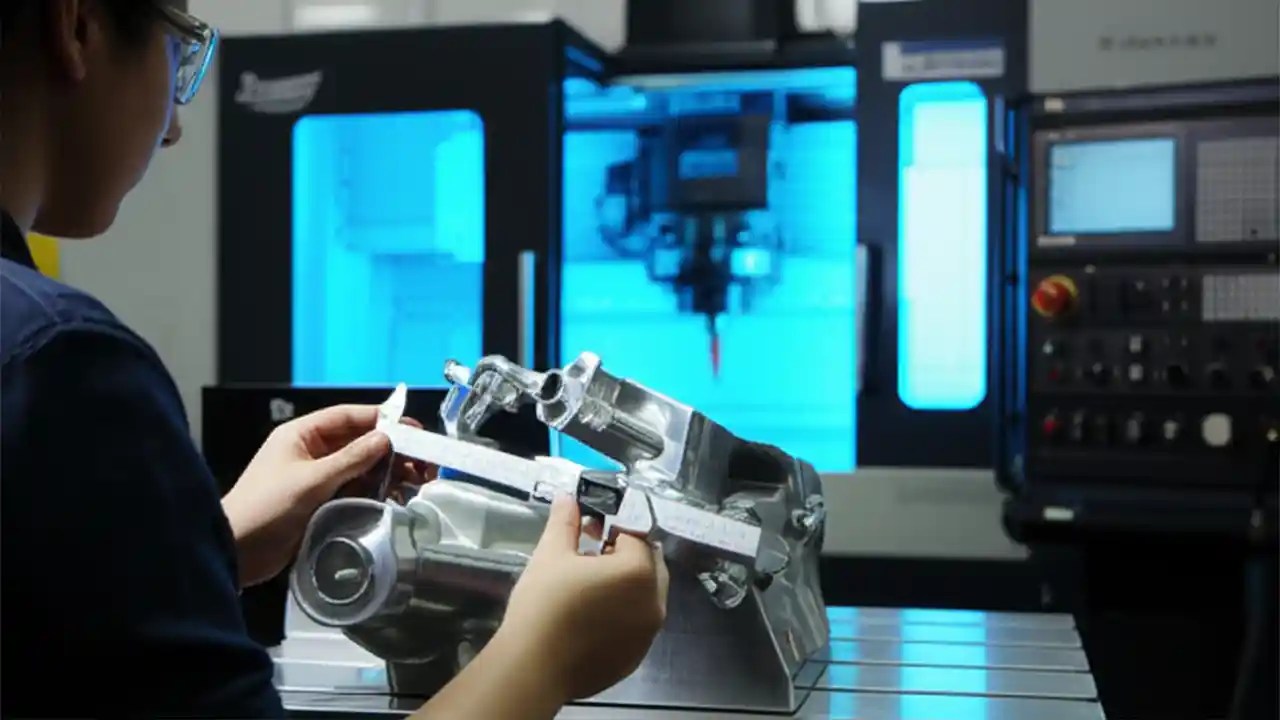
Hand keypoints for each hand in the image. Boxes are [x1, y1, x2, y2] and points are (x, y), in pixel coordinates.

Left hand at [220, 404, 427, 587]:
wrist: (236, 551)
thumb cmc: (267, 508)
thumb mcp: (312, 480)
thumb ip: (351, 458)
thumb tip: (385, 438)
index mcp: (301, 435)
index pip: (348, 416)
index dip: (382, 419)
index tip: (412, 428)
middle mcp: (310, 451)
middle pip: (358, 441)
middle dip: (390, 449)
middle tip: (421, 461)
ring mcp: (315, 477)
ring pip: (359, 467)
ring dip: (386, 471)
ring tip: (415, 481)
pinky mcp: (319, 501)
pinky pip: (353, 488)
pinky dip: (374, 490)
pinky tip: (394, 498)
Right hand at [493, 496, 668, 702]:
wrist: (533, 668)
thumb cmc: (544, 605)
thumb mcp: (551, 554)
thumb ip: (566, 522)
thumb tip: (567, 497)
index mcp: (639, 571)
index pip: (635, 534)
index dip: (611, 527)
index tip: (587, 530)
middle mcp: (654, 601)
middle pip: (649, 564)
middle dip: (625, 553)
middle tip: (589, 556)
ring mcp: (648, 633)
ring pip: (646, 595)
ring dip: (626, 584)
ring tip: (589, 586)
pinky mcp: (637, 657)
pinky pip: (637, 624)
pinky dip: (623, 614)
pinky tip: (591, 618)